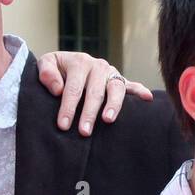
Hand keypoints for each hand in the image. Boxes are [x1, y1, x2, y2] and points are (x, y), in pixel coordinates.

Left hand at [36, 50, 152, 134]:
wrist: (68, 63)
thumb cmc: (56, 69)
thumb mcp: (47, 64)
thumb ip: (46, 72)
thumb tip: (57, 89)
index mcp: (79, 62)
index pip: (73, 88)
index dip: (68, 107)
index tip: (63, 125)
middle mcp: (98, 66)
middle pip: (94, 92)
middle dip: (89, 113)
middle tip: (84, 132)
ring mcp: (111, 74)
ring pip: (115, 89)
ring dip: (113, 105)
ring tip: (108, 120)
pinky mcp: (120, 80)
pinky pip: (132, 85)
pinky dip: (140, 91)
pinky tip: (147, 98)